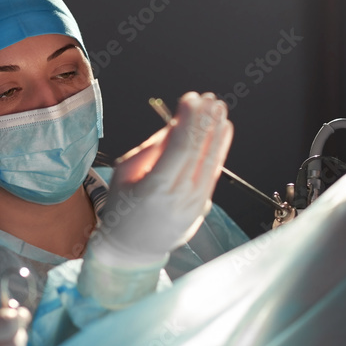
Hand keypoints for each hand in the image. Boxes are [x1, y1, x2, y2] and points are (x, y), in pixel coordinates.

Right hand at [89, 92, 232, 266]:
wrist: (133, 247)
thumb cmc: (122, 207)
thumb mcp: (126, 173)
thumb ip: (152, 148)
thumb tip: (176, 124)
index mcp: (155, 189)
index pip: (180, 147)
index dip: (189, 120)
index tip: (191, 98)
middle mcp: (180, 197)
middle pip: (199, 152)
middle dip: (205, 121)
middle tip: (209, 98)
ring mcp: (195, 204)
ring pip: (212, 161)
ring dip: (217, 131)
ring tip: (220, 108)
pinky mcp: (203, 206)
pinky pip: (213, 172)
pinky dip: (219, 149)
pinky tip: (222, 131)